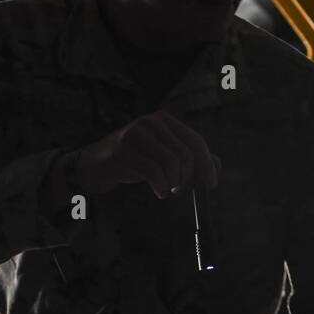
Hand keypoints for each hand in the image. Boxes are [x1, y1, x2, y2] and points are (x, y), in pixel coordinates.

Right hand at [72, 108, 217, 198]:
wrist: (96, 165)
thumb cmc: (135, 160)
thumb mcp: (163, 156)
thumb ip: (189, 157)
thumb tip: (217, 165)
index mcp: (164, 121)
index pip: (195, 141)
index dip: (207, 164)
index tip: (212, 184)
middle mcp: (151, 123)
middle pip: (185, 154)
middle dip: (187, 178)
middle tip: (179, 189)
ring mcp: (136, 135)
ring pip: (172, 164)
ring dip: (173, 184)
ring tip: (166, 188)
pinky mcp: (123, 152)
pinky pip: (154, 173)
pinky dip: (162, 187)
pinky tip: (159, 192)